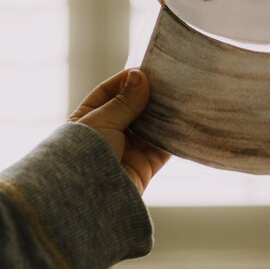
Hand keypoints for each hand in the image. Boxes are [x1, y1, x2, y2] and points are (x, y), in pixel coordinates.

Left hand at [69, 69, 169, 194]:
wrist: (87, 199)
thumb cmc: (85, 154)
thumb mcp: (102, 121)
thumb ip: (124, 101)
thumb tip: (140, 76)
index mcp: (89, 119)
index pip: (109, 93)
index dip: (127, 81)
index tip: (147, 69)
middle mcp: (108, 134)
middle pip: (132, 109)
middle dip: (149, 96)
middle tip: (169, 80)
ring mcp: (126, 151)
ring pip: (149, 127)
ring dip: (163, 114)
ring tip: (181, 95)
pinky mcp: (144, 167)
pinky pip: (162, 148)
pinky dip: (173, 136)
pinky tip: (185, 120)